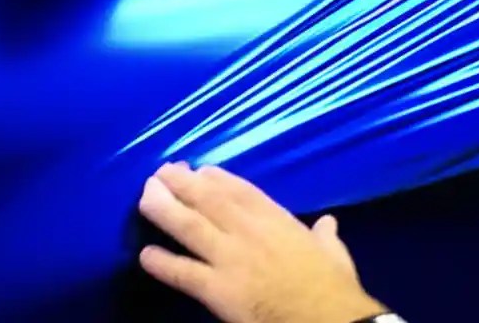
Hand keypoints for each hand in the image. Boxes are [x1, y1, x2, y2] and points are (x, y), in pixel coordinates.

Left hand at [137, 162, 386, 322]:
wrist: (327, 319)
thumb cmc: (332, 285)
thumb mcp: (333, 252)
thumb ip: (325, 235)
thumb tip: (328, 223)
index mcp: (275, 219)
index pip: (238, 189)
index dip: (212, 177)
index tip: (197, 170)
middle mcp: (247, 231)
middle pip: (206, 199)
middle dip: (179, 183)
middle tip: (158, 173)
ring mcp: (230, 259)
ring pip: (189, 227)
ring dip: (164, 209)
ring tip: (146, 197)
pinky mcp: (218, 290)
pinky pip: (183, 273)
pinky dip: (162, 263)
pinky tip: (145, 256)